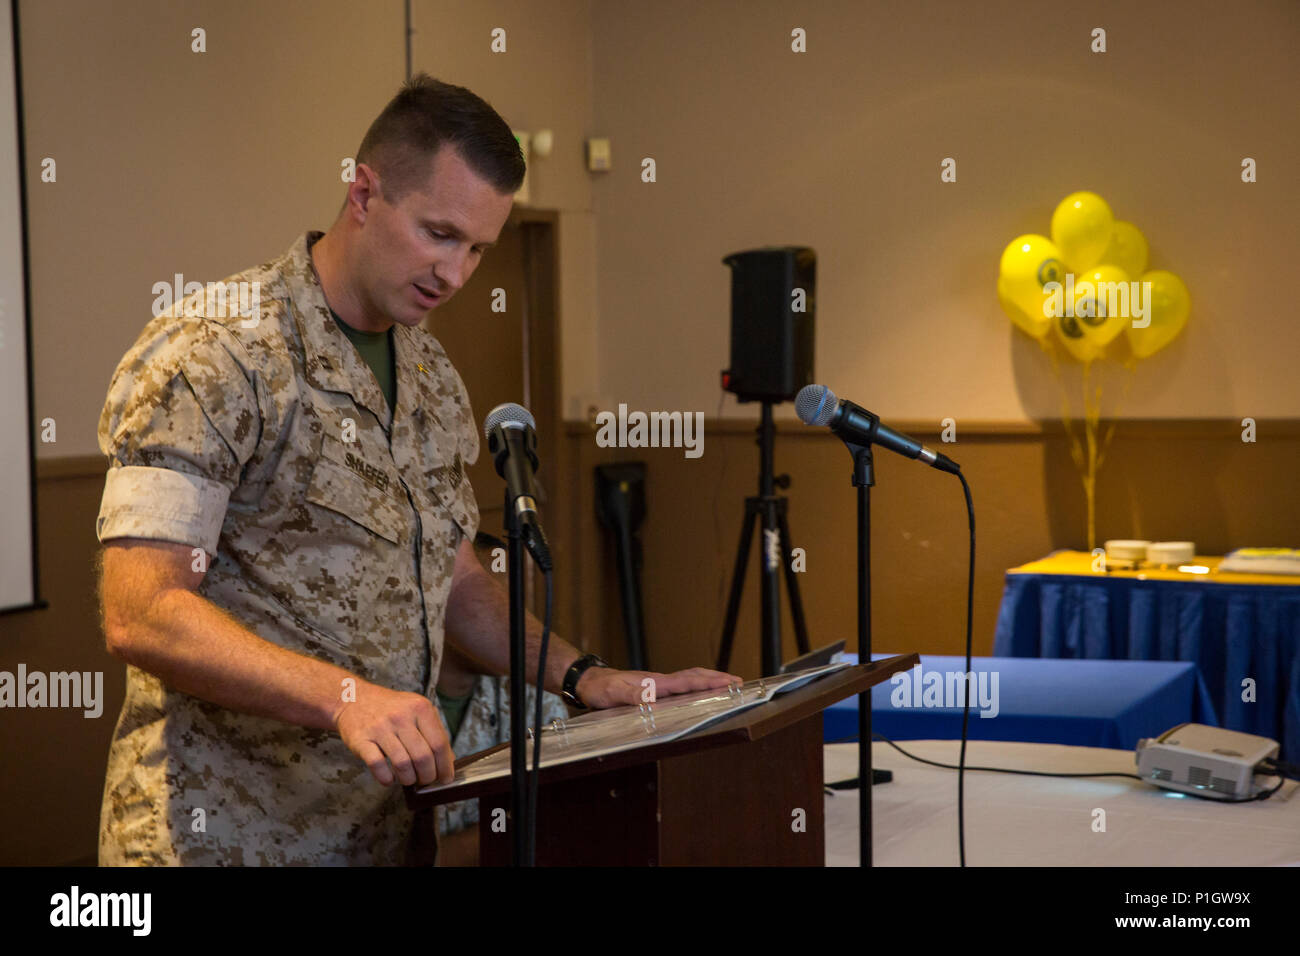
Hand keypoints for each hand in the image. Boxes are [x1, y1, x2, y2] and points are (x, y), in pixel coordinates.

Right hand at [333, 681, 453, 786]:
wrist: (354, 698)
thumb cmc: (390, 708)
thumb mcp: (417, 710)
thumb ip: (434, 732)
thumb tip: (448, 762)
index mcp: (420, 708)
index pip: (439, 743)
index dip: (445, 766)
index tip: (445, 778)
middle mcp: (401, 716)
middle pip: (423, 757)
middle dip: (428, 776)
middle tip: (425, 780)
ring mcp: (380, 727)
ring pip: (403, 764)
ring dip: (408, 779)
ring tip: (408, 779)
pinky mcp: (361, 740)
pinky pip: (378, 766)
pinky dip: (386, 779)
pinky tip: (390, 778)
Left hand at [574, 666, 742, 709]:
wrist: (589, 681)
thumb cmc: (601, 689)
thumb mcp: (613, 694)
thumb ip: (633, 696)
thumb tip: (653, 698)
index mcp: (656, 682)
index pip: (688, 681)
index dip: (709, 682)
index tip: (730, 682)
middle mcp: (660, 681)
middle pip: (694, 676)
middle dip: (717, 678)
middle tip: (739, 681)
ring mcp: (657, 684)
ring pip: (689, 679)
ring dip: (708, 680)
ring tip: (726, 684)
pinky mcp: (653, 688)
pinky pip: (680, 685)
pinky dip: (695, 685)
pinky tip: (698, 691)